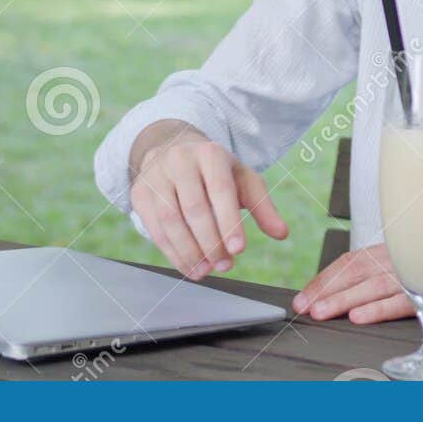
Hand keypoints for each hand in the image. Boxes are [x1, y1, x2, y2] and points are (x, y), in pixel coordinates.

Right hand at [128, 121, 287, 279]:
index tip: (239, 250)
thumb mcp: (242, 179)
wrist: (171, 150)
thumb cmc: (214, 170)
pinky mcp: (140, 194)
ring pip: (171, 220)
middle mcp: (179, 161)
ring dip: (189, 252)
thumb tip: (281, 234)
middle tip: (225, 266)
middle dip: (211, 243)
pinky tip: (188, 267)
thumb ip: (263, 206)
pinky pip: (155, 229)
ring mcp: (156, 177)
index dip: (229, 222)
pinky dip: (172, 253)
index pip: (220, 190)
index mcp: (210, 154)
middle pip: (194, 208)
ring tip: (206, 271)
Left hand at [293, 244, 422, 327]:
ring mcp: (419, 272)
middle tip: (304, 307)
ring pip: (374, 285)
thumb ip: (381, 284)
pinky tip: (359, 317)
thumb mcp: (409, 279)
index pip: (352, 260)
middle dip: (328, 289)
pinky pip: (402, 300)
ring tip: (322, 312)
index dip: (327, 277)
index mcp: (394, 252)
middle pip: (357, 271)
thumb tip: (343, 300)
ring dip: (345, 299)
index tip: (305, 296)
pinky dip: (379, 308)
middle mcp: (404, 257)